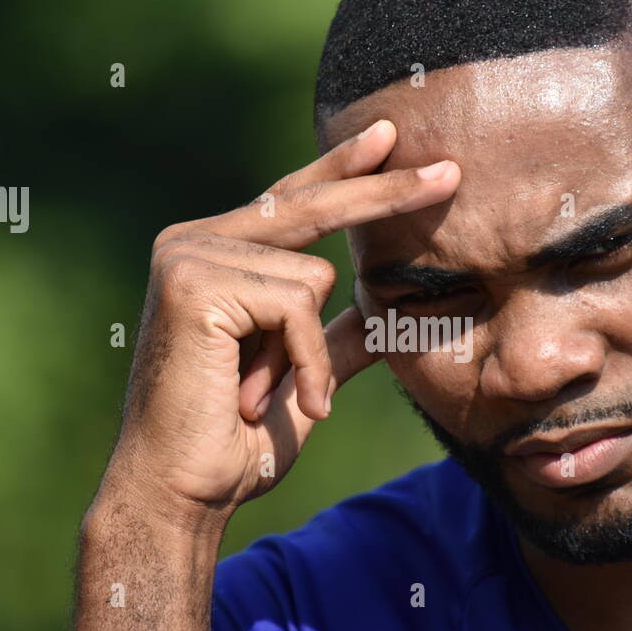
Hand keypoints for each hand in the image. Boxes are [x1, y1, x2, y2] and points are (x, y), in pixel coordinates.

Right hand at [97, 119, 460, 532]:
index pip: (289, 200)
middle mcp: (191, 242)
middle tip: (453, 173)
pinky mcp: (195, 283)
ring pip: (312, 275)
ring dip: (305, 350)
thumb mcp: (300, 376)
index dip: (341, 171)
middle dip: (384, 194)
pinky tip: (261, 400)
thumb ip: (334, 336)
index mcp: (209, 254)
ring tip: (258, 395)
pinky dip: (301, 361)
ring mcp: (188, 256)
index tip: (389, 137)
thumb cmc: (232, 442)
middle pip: (308, 205)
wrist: (178, 493)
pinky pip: (297, 306)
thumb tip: (382, 308)